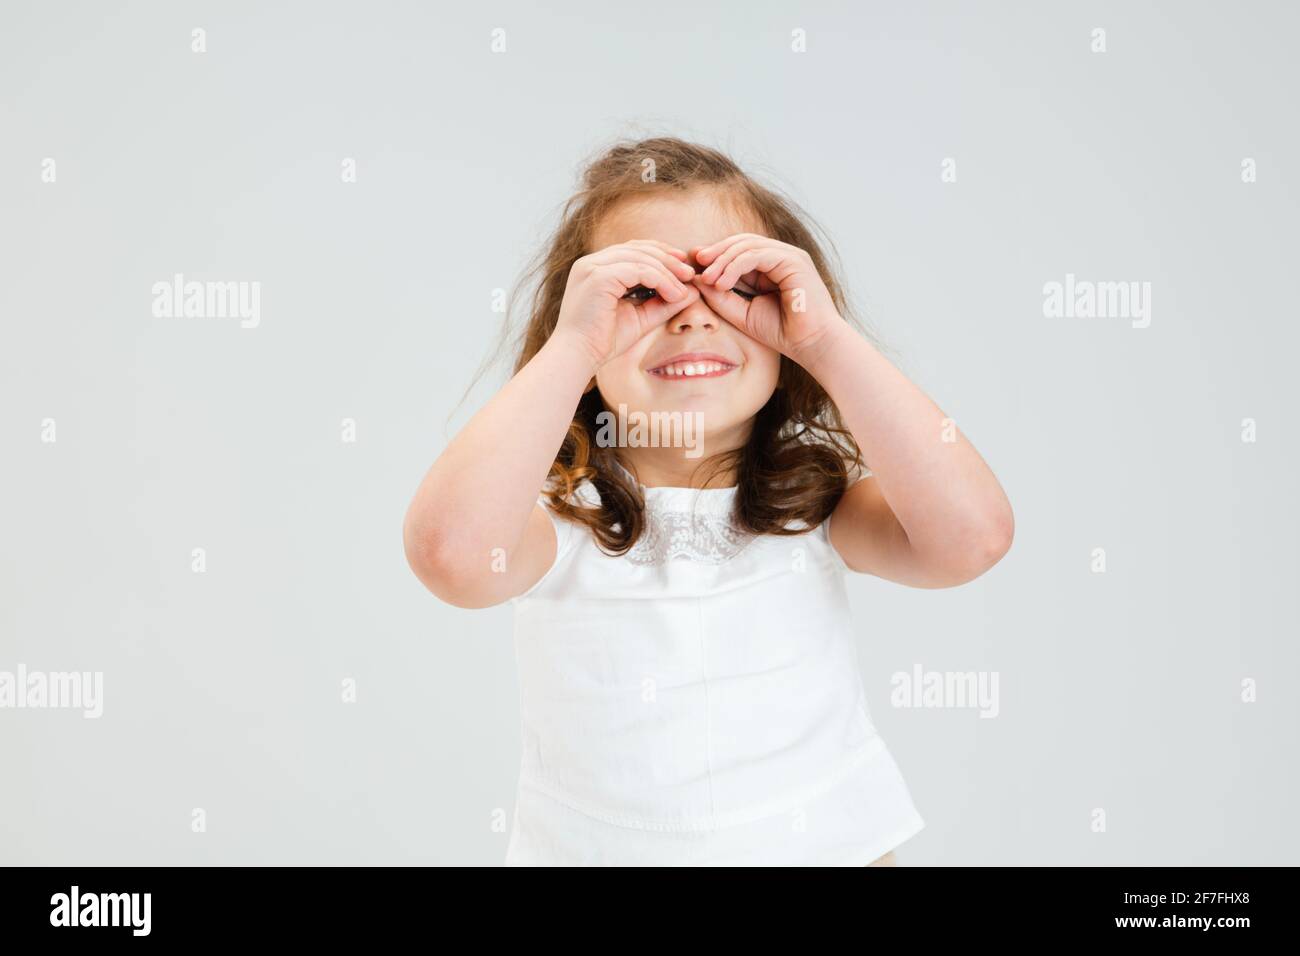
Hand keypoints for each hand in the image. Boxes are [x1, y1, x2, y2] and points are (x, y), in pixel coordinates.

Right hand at [552, 240, 699, 371]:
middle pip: (638, 248)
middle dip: (668, 259)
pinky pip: (638, 270)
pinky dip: (660, 280)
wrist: (578, 357)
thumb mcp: (640, 318)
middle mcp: (591, 262)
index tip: (684, 268)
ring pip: (640, 257)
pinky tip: (674, 294)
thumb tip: (692, 291)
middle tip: (690, 274)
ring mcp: (592, 267)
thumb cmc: (603, 341)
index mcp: (596, 268)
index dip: (661, 254)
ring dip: (668, 271)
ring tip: (685, 287)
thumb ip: (663, 303)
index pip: (633, 249)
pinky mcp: (598, 276)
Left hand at [690, 234, 842, 363]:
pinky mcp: (793, 261)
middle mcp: (781, 256)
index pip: (739, 250)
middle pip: (742, 241)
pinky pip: (757, 255)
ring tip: (707, 278)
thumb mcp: (742, 313)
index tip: (694, 266)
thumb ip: (721, 296)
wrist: (811, 344)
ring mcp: (789, 256)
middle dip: (716, 251)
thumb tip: (698, 279)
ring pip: (748, 245)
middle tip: (695, 262)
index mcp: (771, 266)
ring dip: (723, 260)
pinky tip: (722, 282)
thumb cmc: (782, 332)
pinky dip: (736, 266)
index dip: (716, 255)